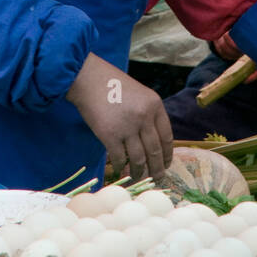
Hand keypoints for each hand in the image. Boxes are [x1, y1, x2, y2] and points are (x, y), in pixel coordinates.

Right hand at [66, 54, 172, 180]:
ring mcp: (127, 127)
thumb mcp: (139, 94)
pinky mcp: (110, 135)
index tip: (166, 163)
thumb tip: (152, 142)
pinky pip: (120, 158)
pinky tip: (122, 171)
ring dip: (140, 172)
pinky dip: (122, 167)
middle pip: (155, 151)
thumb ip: (148, 114)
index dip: (167, 154)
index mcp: (154, 105)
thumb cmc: (112, 84)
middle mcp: (144, 117)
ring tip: (140, 178)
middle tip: (157, 178)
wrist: (88, 79)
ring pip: (139, 158)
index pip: (166, 136)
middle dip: (157, 168)